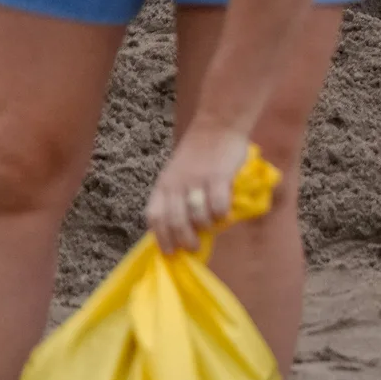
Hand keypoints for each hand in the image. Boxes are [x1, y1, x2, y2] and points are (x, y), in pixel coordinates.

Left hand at [145, 120, 252, 254]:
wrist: (217, 126)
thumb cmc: (197, 154)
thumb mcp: (177, 174)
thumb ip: (177, 197)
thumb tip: (184, 228)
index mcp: (163, 185)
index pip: (155, 217)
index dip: (161, 237)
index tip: (169, 252)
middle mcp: (177, 185)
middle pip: (175, 221)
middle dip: (183, 239)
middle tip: (193, 249)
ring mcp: (197, 181)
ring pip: (196, 215)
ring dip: (204, 228)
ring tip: (210, 230)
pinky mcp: (218, 176)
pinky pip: (218, 204)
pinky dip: (221, 214)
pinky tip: (224, 215)